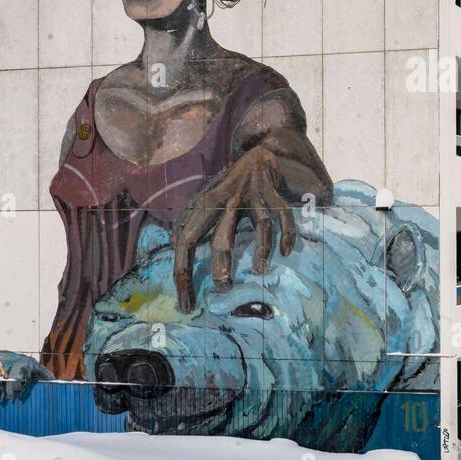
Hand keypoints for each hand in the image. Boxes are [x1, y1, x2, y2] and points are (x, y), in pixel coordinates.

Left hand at [172, 144, 310, 312]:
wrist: (257, 156)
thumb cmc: (226, 185)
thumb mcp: (202, 200)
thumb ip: (187, 221)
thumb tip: (173, 245)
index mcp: (204, 206)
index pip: (186, 242)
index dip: (183, 274)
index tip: (186, 303)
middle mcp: (228, 201)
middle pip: (222, 236)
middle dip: (222, 265)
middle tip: (224, 288)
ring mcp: (254, 197)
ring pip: (260, 225)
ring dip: (262, 249)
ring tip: (260, 270)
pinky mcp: (274, 194)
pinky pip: (283, 217)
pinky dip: (287, 234)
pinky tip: (286, 252)